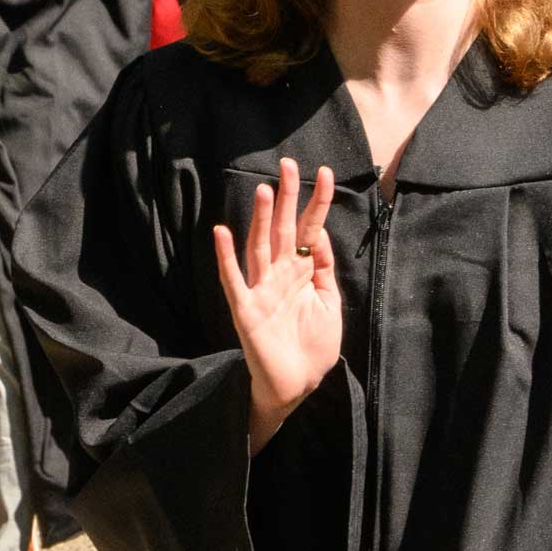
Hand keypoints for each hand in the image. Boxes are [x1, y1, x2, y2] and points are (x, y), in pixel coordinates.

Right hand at [217, 158, 343, 451]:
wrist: (297, 386)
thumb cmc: (314, 349)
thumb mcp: (330, 305)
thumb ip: (325, 271)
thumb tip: (320, 235)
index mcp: (303, 274)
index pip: (311, 231)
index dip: (317, 203)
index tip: (325, 173)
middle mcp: (280, 276)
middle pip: (284, 230)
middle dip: (287, 198)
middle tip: (289, 164)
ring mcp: (261, 290)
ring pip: (260, 247)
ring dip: (262, 219)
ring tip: (265, 190)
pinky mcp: (245, 310)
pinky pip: (233, 280)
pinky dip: (226, 257)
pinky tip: (221, 232)